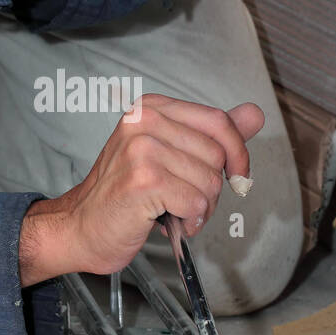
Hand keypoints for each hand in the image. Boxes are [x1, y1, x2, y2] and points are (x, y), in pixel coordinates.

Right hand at [19, 93, 263, 283]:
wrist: (81, 227)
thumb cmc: (123, 194)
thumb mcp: (169, 154)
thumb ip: (211, 134)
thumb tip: (254, 114)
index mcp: (152, 108)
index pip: (218, 121)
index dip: (238, 153)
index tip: (238, 176)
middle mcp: (144, 121)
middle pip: (217, 155)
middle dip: (210, 187)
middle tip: (183, 200)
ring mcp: (141, 149)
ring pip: (210, 181)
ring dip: (200, 207)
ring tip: (172, 210)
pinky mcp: (143, 180)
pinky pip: (196, 202)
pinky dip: (190, 220)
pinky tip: (168, 221)